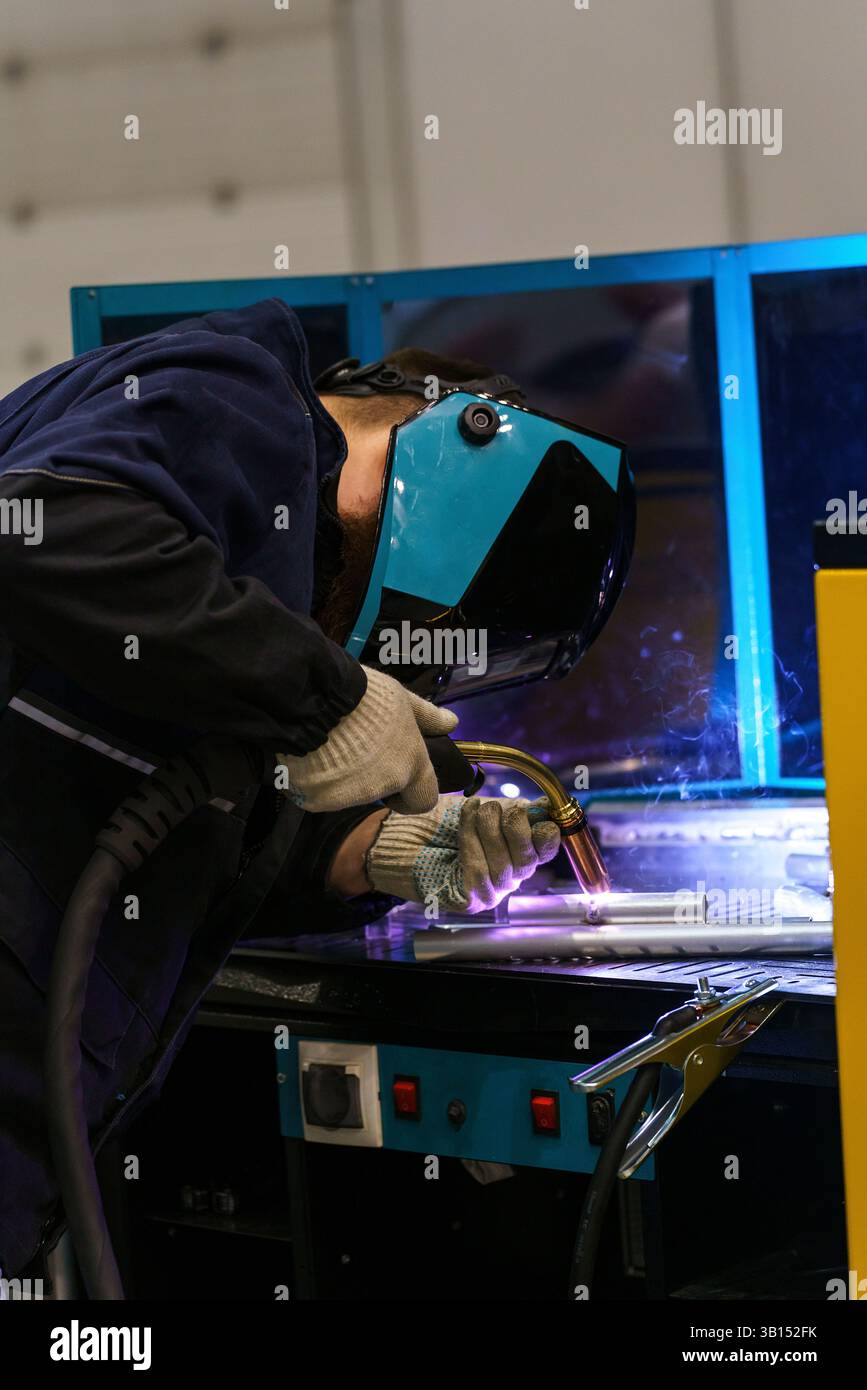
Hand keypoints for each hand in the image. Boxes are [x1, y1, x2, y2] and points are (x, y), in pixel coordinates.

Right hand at [275, 666, 457, 813]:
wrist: (315, 696)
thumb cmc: (364, 695)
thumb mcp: (402, 698)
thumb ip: (428, 716)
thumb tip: (452, 723)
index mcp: (410, 764)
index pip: (424, 800)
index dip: (412, 794)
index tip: (399, 783)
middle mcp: (384, 785)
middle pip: (381, 793)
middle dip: (371, 779)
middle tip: (355, 749)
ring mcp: (350, 795)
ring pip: (348, 794)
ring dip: (343, 778)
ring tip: (331, 745)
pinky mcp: (318, 798)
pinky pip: (319, 795)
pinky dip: (316, 781)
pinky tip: (312, 755)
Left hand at [366, 794, 560, 914]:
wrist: (401, 840)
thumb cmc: (442, 825)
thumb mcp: (482, 812)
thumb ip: (512, 811)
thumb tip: (543, 807)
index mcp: (518, 853)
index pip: (547, 850)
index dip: (548, 834)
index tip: (538, 814)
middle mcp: (509, 877)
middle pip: (529, 859)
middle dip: (516, 828)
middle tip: (496, 807)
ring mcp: (491, 891)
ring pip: (504, 865)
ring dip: (489, 829)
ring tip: (475, 809)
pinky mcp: (470, 900)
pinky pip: (479, 869)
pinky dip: (473, 838)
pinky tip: (465, 818)